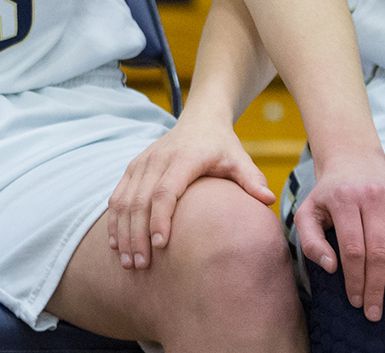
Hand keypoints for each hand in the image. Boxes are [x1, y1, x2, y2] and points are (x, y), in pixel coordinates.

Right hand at [106, 114, 271, 269]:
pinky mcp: (133, 167)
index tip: (160, 245)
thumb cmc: (222, 145)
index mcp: (183, 158)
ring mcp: (142, 163)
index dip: (160, 218)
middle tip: (141, 266)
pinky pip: (118, 196)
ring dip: (123, 232)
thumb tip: (269, 200)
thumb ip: (252, 179)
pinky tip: (116, 244)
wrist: (200, 119)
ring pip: (124, 200)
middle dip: (137, 235)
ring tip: (128, 262)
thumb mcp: (240, 158)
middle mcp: (157, 159)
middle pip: (140, 201)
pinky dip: (115, 221)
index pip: (165, 190)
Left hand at [292, 157, 384, 321]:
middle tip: (376, 313)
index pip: (352, 249)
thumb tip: (331, 268)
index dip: (355, 280)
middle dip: (378, 288)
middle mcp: (372, 193)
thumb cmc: (329, 195)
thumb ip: (310, 241)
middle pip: (379, 252)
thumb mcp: (308, 213)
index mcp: (343, 197)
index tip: (356, 303)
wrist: (354, 161)